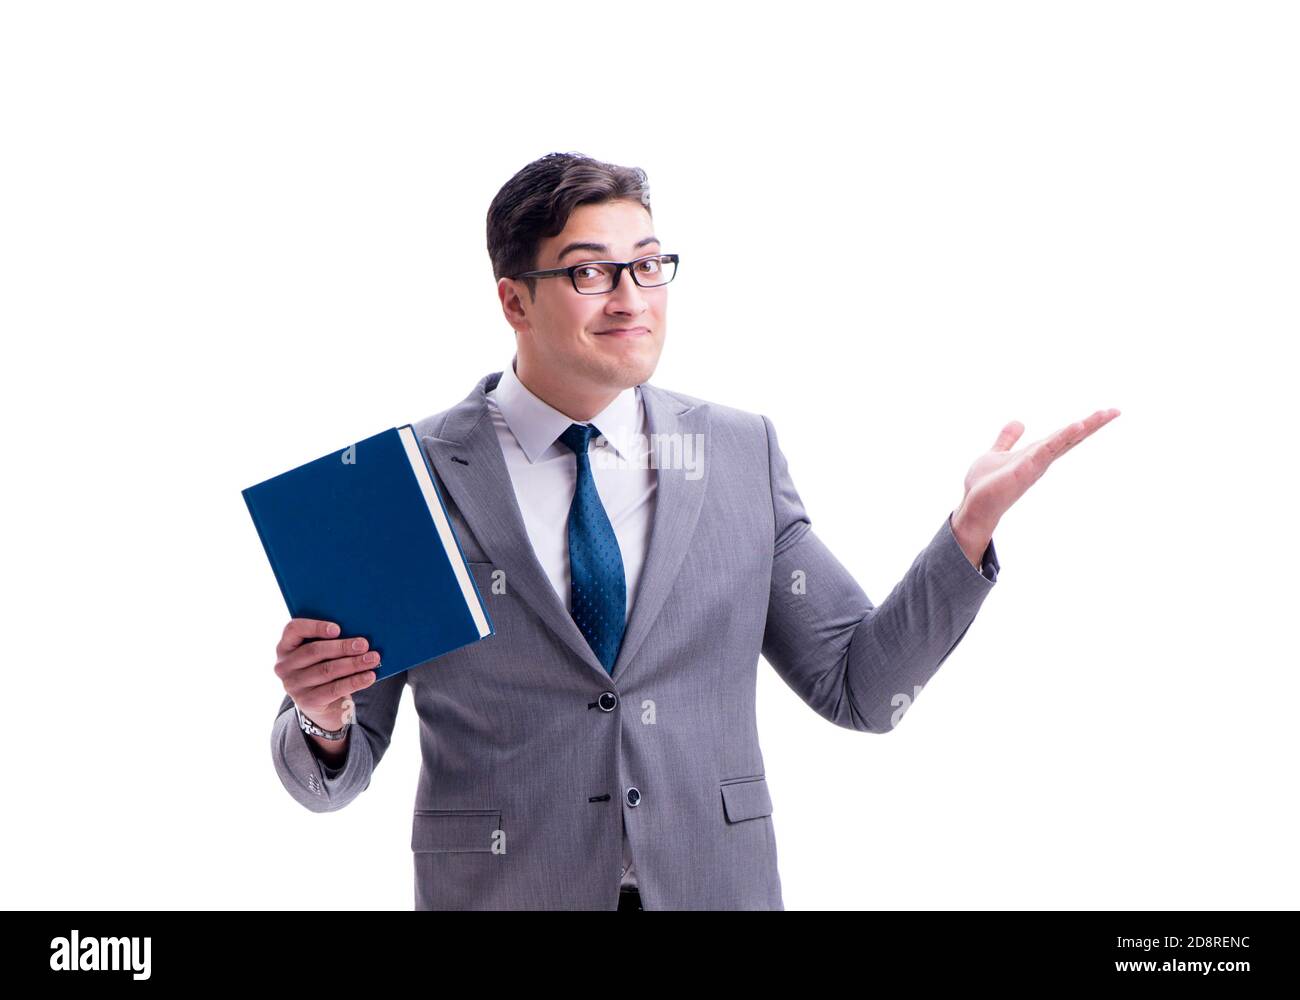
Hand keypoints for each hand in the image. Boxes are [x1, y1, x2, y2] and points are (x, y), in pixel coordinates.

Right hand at [274, 618, 379, 730]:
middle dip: (343, 647)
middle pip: (314, 651)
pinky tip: (369, 676)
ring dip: (353, 663)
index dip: (315, 627)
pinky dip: (355, 681)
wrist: (322, 705)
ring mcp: (293, 686)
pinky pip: (334, 689)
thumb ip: (331, 641)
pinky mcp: (307, 702)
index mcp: (286, 646)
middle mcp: (285, 666)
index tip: (338, 628)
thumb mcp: (322, 654)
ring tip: (373, 659)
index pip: (294, 629)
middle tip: (364, 644)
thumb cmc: (324, 668)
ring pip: (327, 670)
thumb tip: (357, 634)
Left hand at [951, 408, 1121, 559]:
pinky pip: (1045, 451)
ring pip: (1063, 442)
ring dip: (1083, 428)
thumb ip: (1007, 439)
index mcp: (1036, 453)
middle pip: (1071, 438)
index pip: (1065, 436)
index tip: (1107, 412)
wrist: (973, 505)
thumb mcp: (996, 454)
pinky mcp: (1025, 470)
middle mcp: (1041, 459)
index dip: (1085, 424)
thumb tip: (1019, 422)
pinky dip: (1060, 439)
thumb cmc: (985, 485)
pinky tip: (1075, 427)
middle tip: (1115, 411)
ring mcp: (1035, 465)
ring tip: (1104, 414)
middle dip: (1093, 425)